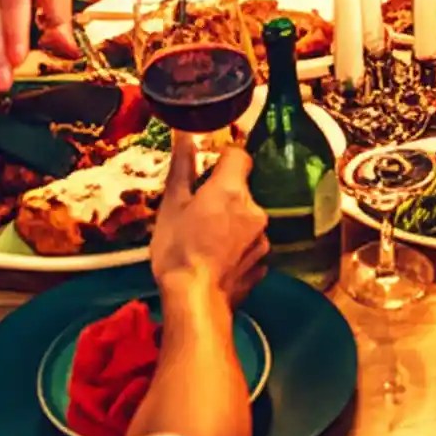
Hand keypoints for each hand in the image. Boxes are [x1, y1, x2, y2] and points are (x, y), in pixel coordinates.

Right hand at [153, 137, 269, 302]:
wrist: (195, 300)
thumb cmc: (177, 249)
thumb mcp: (172, 205)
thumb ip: (182, 167)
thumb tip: (185, 135)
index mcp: (231, 190)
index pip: (240, 156)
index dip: (224, 158)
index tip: (208, 169)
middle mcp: (255, 209)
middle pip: (242, 189)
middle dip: (223, 195)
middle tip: (197, 212)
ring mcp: (263, 238)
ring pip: (247, 218)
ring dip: (232, 222)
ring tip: (206, 240)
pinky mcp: (263, 262)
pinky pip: (250, 243)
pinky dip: (237, 246)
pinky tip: (218, 258)